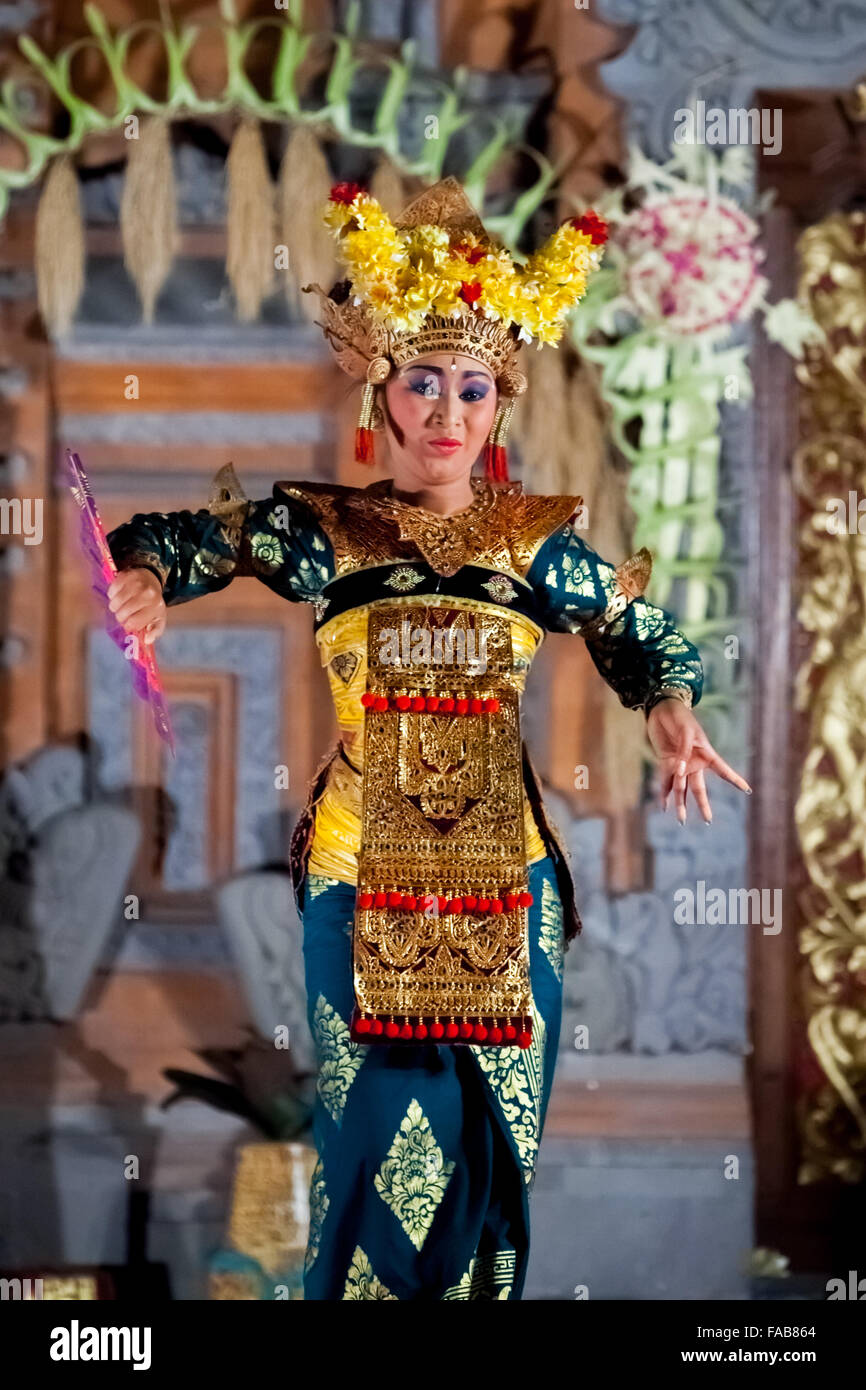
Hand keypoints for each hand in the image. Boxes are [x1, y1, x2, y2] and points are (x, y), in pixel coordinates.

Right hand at [107, 567, 166, 645]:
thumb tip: (147, 640)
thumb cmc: (152, 602)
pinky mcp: (126, 575)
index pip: (133, 623)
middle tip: (123, 614)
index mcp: (155, 607)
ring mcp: (136, 584)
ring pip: (115, 603)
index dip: (128, 626)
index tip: (128, 624)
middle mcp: (147, 594)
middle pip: (122, 613)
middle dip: (120, 617)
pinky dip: (112, 595)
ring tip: (120, 606)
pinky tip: (118, 595)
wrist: (151, 578)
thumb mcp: (158, 618)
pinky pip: (111, 591)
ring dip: (114, 607)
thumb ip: (155, 631)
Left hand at [646, 697, 750, 824]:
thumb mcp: (685, 731)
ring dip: (680, 804)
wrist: (662, 708)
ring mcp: (680, 765)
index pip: (723, 769)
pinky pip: (665, 782)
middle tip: (708, 822)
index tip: (748, 790)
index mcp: (705, 754)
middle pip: (699, 788)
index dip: (734, 780)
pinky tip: (664, 807)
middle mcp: (694, 763)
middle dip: (703, 805)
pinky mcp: (665, 763)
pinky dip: (664, 794)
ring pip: (681, 789)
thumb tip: (680, 771)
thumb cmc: (679, 717)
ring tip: (681, 821)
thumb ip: (684, 752)